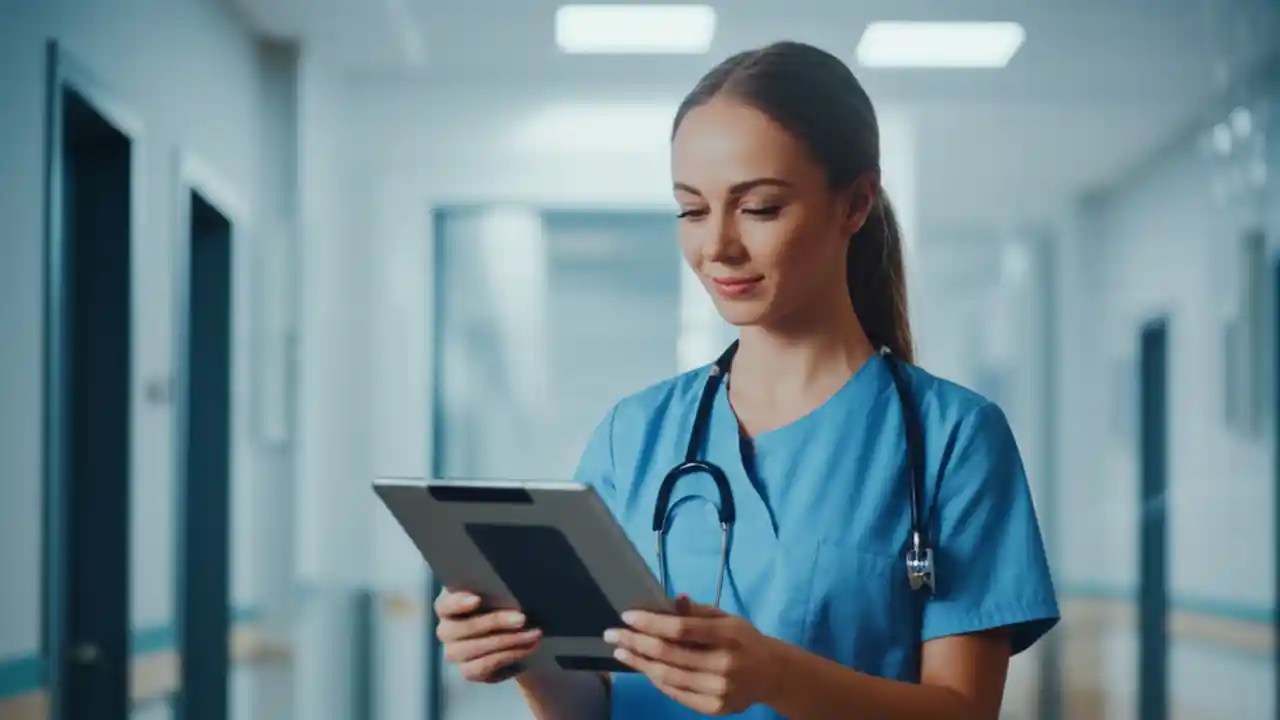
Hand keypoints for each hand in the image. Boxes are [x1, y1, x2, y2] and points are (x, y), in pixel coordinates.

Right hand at [434, 587, 541, 682]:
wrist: (514, 631)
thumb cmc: (503, 603)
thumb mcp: (500, 592)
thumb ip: (498, 588)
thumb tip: (513, 585)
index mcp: (449, 605)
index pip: (444, 605)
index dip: (458, 603)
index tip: (477, 600)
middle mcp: (446, 631)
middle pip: (463, 629)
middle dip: (495, 622)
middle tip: (522, 619)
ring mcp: (454, 653)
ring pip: (476, 651)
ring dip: (509, 643)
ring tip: (534, 636)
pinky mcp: (468, 671)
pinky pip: (484, 669)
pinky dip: (507, 660)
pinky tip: (526, 654)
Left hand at [603, 595, 779, 715]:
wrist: (773, 674)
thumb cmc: (744, 640)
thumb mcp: (727, 618)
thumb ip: (698, 611)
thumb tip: (671, 600)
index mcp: (727, 635)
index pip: (681, 629)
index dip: (650, 623)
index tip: (627, 616)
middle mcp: (723, 664)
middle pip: (669, 654)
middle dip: (635, 643)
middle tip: (612, 635)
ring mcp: (718, 689)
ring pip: (668, 677)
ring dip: (640, 663)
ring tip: (622, 652)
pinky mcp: (714, 708)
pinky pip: (676, 694)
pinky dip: (656, 680)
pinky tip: (644, 668)